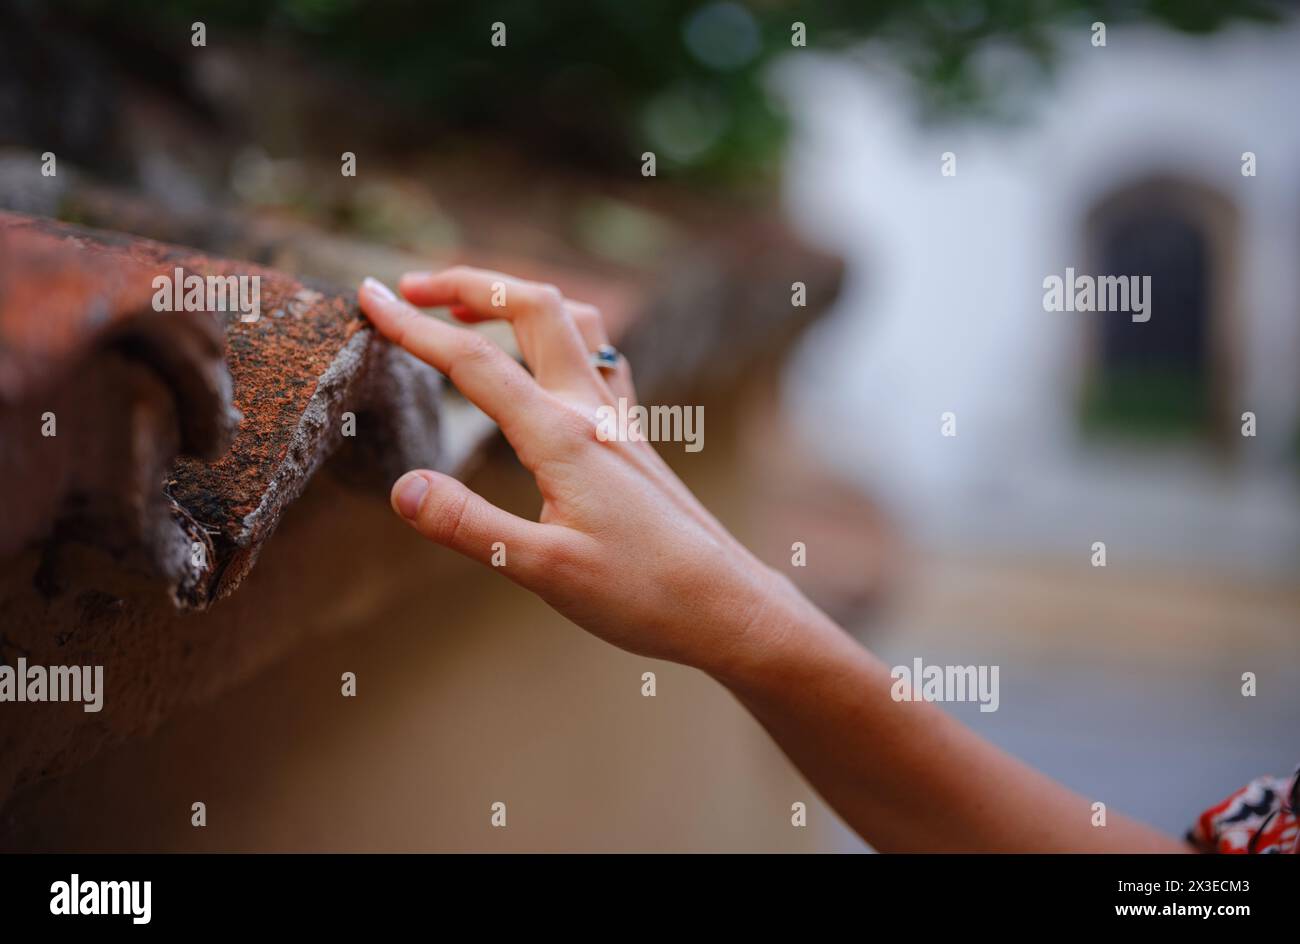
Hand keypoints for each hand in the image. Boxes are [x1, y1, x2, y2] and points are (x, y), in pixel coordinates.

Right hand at [357, 268, 809, 676]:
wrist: (725, 604)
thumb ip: (469, 527)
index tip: (369, 298)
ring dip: (521, 300)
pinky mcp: (634, 438)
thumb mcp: (542, 572)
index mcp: (561, 436)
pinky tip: (551, 361)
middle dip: (471, 283)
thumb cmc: (643, 593)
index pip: (473, 362)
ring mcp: (619, 419)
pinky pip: (601, 358)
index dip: (414, 327)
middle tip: (414, 288)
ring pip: (576, 322)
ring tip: (472, 310)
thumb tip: (403, 488)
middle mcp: (592, 411)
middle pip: (534, 308)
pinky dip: (564, 336)